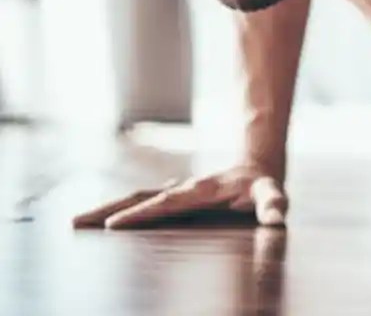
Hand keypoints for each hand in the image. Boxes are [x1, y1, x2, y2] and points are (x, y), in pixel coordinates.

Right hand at [72, 165, 287, 229]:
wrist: (257, 163)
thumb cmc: (263, 184)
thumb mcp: (273, 193)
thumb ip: (274, 204)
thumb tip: (277, 219)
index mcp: (200, 191)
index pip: (166, 204)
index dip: (141, 214)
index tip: (113, 225)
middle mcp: (182, 189)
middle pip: (139, 198)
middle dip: (107, 210)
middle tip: (75, 223)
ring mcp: (175, 191)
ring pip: (135, 197)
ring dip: (105, 209)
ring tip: (75, 222)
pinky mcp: (172, 197)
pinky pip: (141, 202)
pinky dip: (118, 210)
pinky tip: (100, 220)